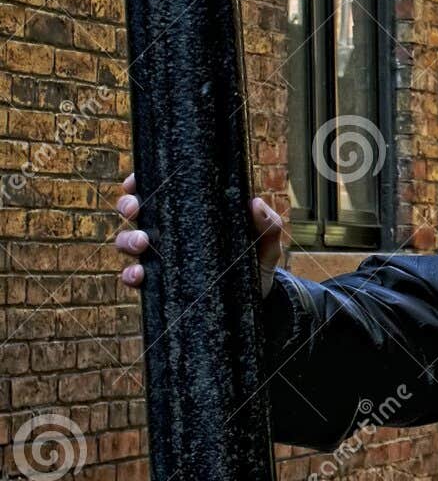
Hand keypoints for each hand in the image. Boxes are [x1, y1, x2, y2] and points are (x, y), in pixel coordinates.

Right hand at [114, 173, 286, 300]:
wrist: (257, 300)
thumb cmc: (256, 262)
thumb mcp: (265, 243)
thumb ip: (267, 224)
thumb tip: (255, 204)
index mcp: (190, 213)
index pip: (158, 191)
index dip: (139, 182)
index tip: (134, 181)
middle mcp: (170, 232)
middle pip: (136, 212)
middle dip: (129, 206)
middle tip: (136, 209)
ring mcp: (162, 258)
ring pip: (129, 242)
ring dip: (128, 239)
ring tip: (143, 243)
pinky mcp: (161, 284)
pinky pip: (135, 278)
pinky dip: (131, 274)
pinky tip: (140, 274)